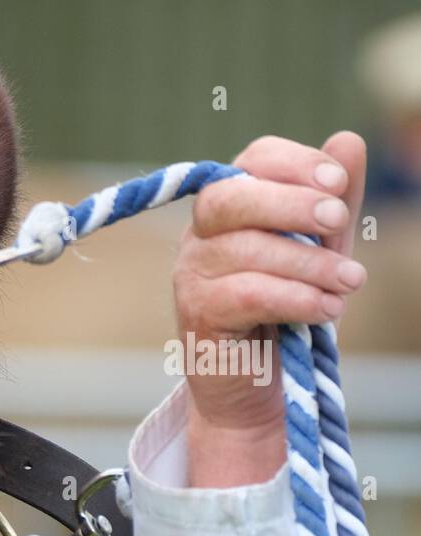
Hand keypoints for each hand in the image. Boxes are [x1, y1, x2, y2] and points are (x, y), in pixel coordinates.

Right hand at [171, 133, 366, 486]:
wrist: (252, 390)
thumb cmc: (284, 315)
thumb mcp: (319, 252)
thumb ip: (333, 202)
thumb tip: (348, 140)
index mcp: (228, 210)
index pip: (251, 160)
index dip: (295, 164)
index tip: (338, 183)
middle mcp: (198, 237)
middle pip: (231, 197)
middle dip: (291, 203)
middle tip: (338, 220)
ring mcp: (190, 276)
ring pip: (247, 250)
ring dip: (310, 264)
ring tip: (349, 283)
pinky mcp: (197, 316)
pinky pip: (248, 294)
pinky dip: (296, 299)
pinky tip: (327, 310)